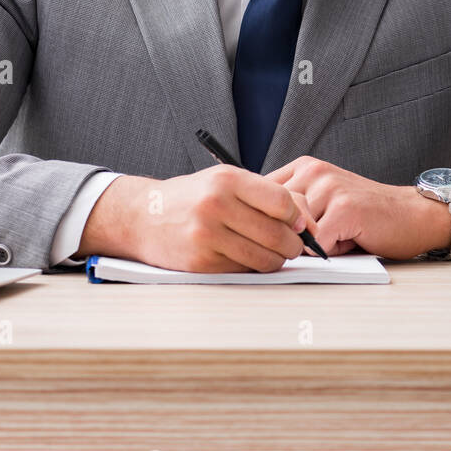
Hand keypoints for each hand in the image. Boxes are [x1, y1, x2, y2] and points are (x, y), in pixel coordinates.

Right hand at [79, 167, 319, 272]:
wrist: (145, 216)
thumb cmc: (194, 197)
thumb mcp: (225, 181)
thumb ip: (266, 195)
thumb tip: (305, 221)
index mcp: (227, 179)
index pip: (282, 201)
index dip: (298, 217)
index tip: (299, 224)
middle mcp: (216, 205)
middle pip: (277, 234)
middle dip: (293, 245)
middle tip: (293, 246)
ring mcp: (207, 236)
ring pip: (264, 258)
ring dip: (276, 260)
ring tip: (272, 253)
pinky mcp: (201, 262)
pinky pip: (244, 270)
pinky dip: (252, 268)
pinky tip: (246, 257)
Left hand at [264, 157, 450, 259]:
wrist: (412, 214)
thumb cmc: (366, 216)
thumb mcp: (322, 204)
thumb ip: (293, 212)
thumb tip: (255, 234)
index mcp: (303, 167)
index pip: (260, 195)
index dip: (263, 222)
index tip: (272, 238)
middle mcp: (313, 171)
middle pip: (273, 215)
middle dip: (286, 238)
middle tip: (310, 245)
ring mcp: (329, 187)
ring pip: (294, 230)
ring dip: (309, 246)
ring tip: (334, 240)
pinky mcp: (344, 208)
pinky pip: (317, 243)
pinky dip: (326, 254)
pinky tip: (347, 245)